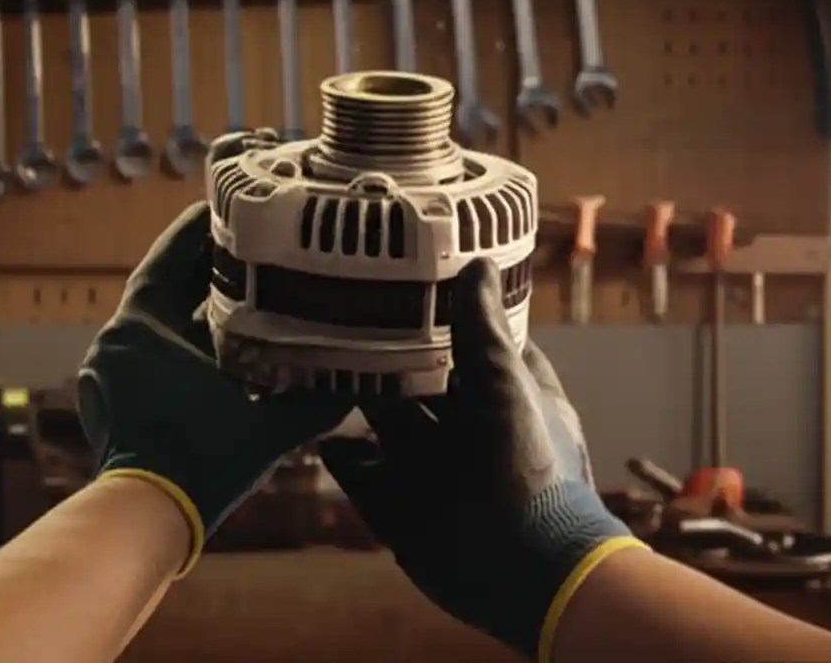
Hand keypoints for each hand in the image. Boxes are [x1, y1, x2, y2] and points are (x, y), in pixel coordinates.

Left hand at [77, 202, 350, 574]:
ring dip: (193, 315)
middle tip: (248, 253)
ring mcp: (108, 376)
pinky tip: (217, 357)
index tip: (224, 208)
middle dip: (205, 274)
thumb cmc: (199, 463)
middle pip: (164, 290)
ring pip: (157, 328)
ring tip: (241, 302)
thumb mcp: (267, 427)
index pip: (168, 258)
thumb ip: (313, 401)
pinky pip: (148, 360)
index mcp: (140, 329)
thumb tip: (361, 384)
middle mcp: (116, 344)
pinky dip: (178, 351)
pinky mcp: (111, 405)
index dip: (196, 231)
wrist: (144, 520)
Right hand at [319, 259, 643, 658]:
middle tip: (333, 309)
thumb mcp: (506, 382)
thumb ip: (483, 327)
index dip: (440, 315)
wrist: (522, 568)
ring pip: (380, 419)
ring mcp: (426, 465)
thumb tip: (477, 263)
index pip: (467, 343)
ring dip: (348, 393)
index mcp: (499, 393)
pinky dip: (330, 445)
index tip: (400, 280)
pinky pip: (354, 465)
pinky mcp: (394, 500)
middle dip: (380, 353)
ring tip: (306, 351)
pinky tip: (302, 414)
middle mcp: (461, 426)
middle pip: (414, 380)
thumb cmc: (528, 463)